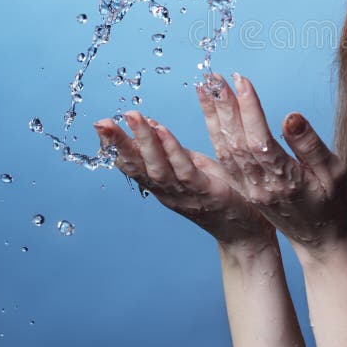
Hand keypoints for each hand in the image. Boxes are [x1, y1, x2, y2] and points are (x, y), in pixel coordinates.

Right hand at [93, 112, 275, 252]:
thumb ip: (170, 151)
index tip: (101, 125)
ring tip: (133, 117)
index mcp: (162, 185)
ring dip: (144, 141)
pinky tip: (163, 131)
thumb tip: (149, 125)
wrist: (245, 229)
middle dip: (120, 144)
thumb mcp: (190, 168)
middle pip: (138, 167)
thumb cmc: (218, 193)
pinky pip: (185, 170)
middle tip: (102, 122)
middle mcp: (167, 192)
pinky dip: (172, 151)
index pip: (132, 164)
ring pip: (158, 168)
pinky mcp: (207, 192)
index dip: (116, 147)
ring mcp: (185, 194)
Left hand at [196, 72, 346, 260]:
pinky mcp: (247, 189)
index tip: (241, 80)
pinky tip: (212, 117)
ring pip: (225, 149)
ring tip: (207, 88)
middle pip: (235, 142)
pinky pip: (226, 159)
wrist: (326, 243)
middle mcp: (260, 186)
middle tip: (215, 77)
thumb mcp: (336, 174)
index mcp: (284, 180)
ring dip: (214, 117)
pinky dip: (216, 134)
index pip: (259, 139)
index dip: (248, 108)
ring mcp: (250, 189)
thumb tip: (290, 117)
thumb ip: (311, 146)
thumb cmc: (338, 206)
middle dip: (224, 106)